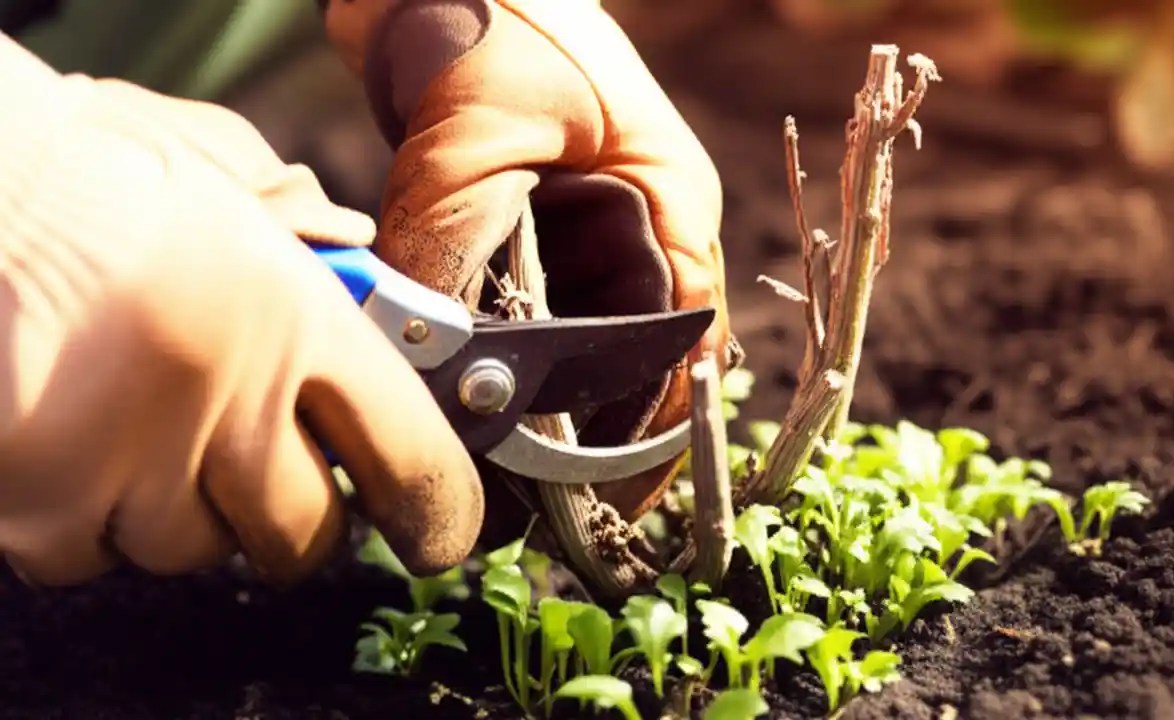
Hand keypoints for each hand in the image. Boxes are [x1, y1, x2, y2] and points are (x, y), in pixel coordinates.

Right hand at [0, 36, 483, 586]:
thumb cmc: (83, 169)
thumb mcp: (226, 176)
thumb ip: (310, 236)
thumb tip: (367, 276)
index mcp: (294, 317)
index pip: (411, 457)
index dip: (436, 508)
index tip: (434, 528)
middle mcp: (226, 401)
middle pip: (306, 535)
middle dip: (294, 513)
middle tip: (259, 462)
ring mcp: (131, 466)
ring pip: (195, 549)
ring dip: (181, 507)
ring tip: (135, 417)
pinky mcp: (42, 510)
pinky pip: (95, 556)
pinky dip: (88, 516)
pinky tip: (70, 437)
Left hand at [321, 0, 735, 522]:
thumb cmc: (491, 10)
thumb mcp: (478, 129)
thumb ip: (451, 241)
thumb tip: (423, 360)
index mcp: (666, 203)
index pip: (686, 345)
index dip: (657, 433)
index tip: (611, 505)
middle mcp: (633, 225)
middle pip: (628, 357)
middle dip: (581, 427)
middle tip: (528, 498)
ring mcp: (579, 225)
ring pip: (568, 341)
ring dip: (527, 394)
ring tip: (486, 461)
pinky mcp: (523, 222)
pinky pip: (514, 309)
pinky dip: (486, 350)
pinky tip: (451, 388)